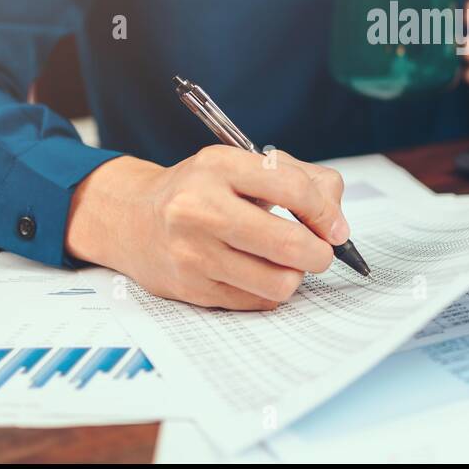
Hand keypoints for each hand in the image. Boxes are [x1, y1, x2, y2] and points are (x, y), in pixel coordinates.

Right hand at [65, 147, 348, 310]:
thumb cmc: (200, 191)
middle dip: (320, 253)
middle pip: (288, 243)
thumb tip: (336, 219)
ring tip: (284, 261)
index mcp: (219, 167)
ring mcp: (193, 253)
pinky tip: (257, 271)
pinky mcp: (192, 289)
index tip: (336, 228)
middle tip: (321, 251)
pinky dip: (269, 289)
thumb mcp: (242, 166)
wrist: (133, 219)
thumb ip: (301, 178)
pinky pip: (258, 301)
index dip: (326, 212)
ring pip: (278, 282)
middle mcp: (200, 208)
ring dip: (294, 275)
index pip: (293, 188)